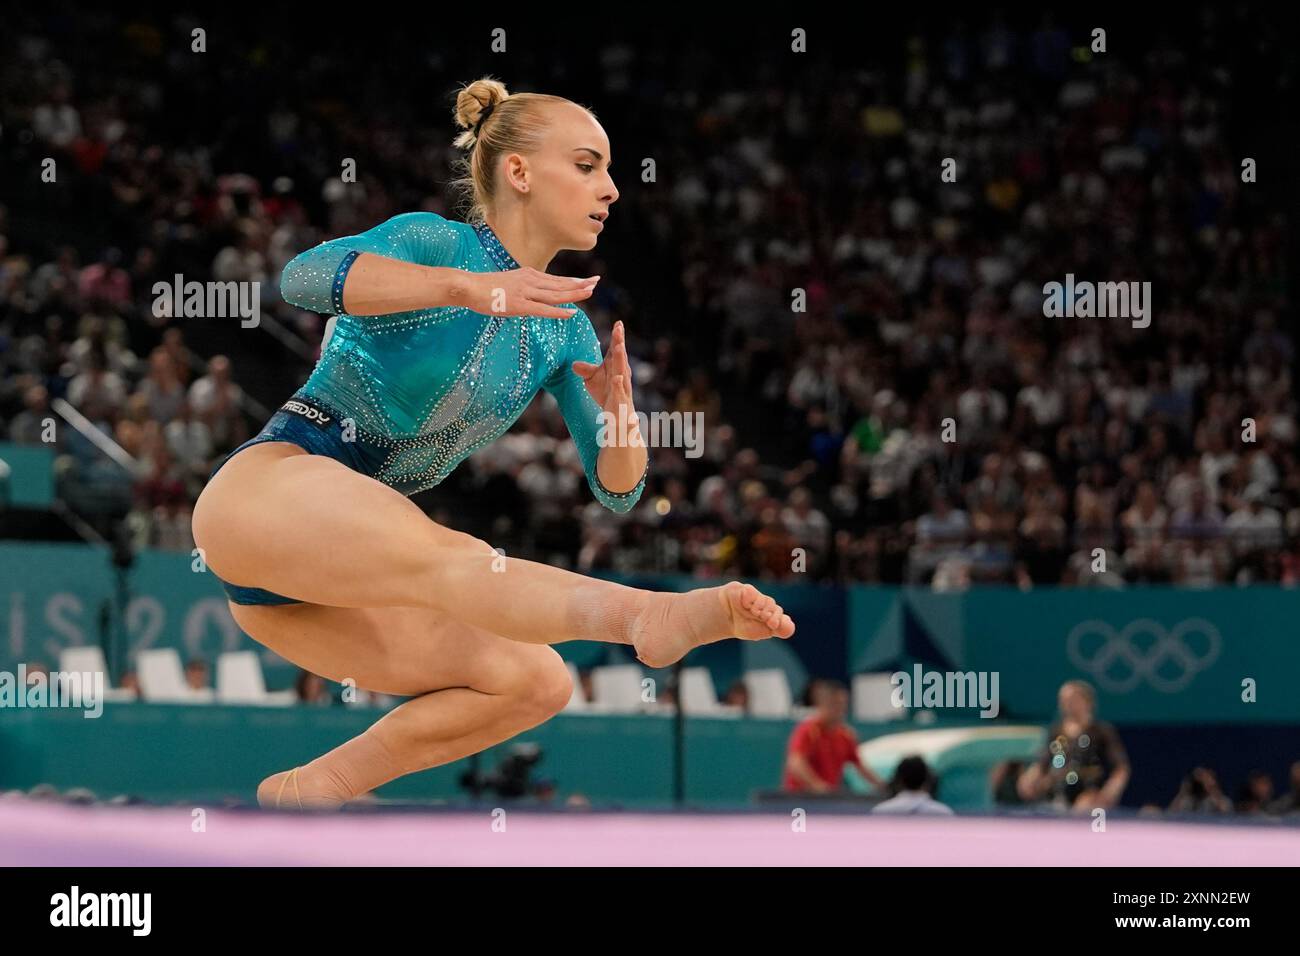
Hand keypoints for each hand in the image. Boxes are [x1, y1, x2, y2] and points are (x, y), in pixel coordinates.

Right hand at [459, 267, 597, 319]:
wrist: (467, 286)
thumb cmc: (484, 288)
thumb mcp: (507, 284)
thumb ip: (521, 289)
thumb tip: (530, 299)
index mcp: (527, 275)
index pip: (555, 280)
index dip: (572, 281)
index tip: (587, 281)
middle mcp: (529, 280)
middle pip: (559, 284)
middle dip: (579, 284)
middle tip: (596, 282)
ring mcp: (525, 292)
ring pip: (555, 294)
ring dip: (574, 294)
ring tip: (589, 292)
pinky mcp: (519, 304)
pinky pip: (543, 309)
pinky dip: (558, 311)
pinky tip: (571, 312)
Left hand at [572, 319, 640, 430]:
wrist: (618, 419)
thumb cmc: (607, 395)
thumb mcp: (593, 381)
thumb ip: (586, 370)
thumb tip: (573, 364)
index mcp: (616, 368)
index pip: (617, 350)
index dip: (618, 336)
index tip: (618, 323)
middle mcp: (622, 376)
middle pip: (620, 357)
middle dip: (620, 343)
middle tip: (619, 329)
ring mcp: (623, 389)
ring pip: (623, 372)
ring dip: (622, 359)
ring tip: (620, 347)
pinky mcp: (620, 402)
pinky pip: (619, 393)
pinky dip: (618, 386)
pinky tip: (616, 379)